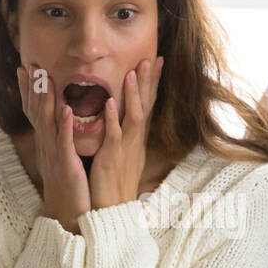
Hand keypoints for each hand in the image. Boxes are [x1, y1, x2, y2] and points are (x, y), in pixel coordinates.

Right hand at [18, 65, 90, 233]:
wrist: (70, 216)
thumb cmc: (71, 188)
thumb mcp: (62, 159)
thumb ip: (60, 139)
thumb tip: (60, 121)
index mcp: (48, 144)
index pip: (35, 112)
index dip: (29, 90)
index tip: (26, 69)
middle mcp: (47, 147)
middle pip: (36, 113)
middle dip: (32, 89)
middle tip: (29, 66)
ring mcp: (55, 155)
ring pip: (47, 124)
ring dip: (45, 101)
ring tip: (44, 79)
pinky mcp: (67, 166)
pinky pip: (65, 142)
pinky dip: (65, 125)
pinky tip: (67, 109)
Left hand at [89, 56, 163, 209]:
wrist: (113, 209)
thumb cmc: (115, 182)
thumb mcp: (124, 153)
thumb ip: (124, 134)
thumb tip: (124, 116)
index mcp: (136, 137)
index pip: (148, 104)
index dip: (153, 83)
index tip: (157, 61)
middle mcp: (135, 140)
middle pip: (147, 106)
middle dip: (149, 82)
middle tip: (153, 58)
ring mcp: (125, 148)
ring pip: (134, 117)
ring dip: (134, 95)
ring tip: (133, 72)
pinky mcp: (112, 158)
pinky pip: (113, 135)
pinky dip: (112, 118)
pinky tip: (110, 102)